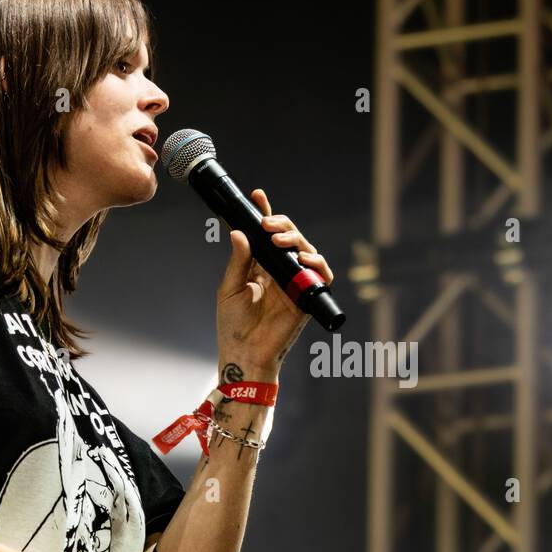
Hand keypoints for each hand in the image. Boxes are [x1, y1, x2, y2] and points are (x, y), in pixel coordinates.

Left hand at [217, 188, 333, 372]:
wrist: (244, 354)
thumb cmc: (234, 326)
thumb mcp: (230, 288)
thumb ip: (238, 260)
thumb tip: (238, 232)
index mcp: (260, 268)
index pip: (266, 236)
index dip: (266, 215)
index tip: (258, 196)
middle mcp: (280, 272)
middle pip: (289, 239)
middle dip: (281, 225)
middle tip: (267, 225)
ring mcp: (296, 284)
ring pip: (307, 252)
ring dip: (296, 240)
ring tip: (279, 240)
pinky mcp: (307, 299)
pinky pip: (321, 276)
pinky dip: (316, 263)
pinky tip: (302, 258)